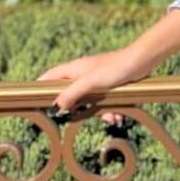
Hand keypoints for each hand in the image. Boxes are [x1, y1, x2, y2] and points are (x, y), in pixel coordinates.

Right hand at [35, 47, 150, 126]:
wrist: (141, 62)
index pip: (49, 77)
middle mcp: (81, 75)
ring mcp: (95, 80)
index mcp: (72, 70)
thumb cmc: (114, 68)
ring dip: (99, 112)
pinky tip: (118, 116)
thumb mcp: (89, 82)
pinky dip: (110, 110)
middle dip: (78, 109)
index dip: (42, 88)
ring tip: (110, 118)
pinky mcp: (108, 86)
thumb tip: (58, 105)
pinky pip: (103, 102)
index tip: (38, 103)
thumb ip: (71, 93)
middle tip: (81, 116)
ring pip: (89, 102)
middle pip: (70, 95)